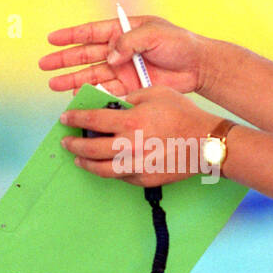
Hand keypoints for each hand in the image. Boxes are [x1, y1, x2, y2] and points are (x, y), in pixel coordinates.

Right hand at [43, 15, 209, 96]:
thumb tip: (108, 57)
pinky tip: (76, 97)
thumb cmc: (179, 44)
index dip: (70, 36)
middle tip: (44, 66)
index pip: (91, 32)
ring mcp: (124, 69)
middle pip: (86, 55)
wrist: (199, 66)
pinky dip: (91, 94)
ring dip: (73, 79)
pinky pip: (106, 90)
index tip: (51, 39)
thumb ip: (129, 43)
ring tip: (54, 85)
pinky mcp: (130, 86)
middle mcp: (120, 49)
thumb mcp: (154, 35)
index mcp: (124, 30)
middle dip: (64, 60)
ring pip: (92, 74)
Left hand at [58, 85, 221, 186]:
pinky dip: (108, 170)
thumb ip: (132, 96)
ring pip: (100, 169)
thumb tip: (114, 102)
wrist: (206, 143)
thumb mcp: (157, 93)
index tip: (65, 118)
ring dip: (85, 163)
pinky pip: (119, 176)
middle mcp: (129, 146)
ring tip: (78, 158)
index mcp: (130, 121)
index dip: (75, 118)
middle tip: (67, 141)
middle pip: (90, 147)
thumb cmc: (184, 115)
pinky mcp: (144, 179)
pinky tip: (105, 165)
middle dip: (74, 143)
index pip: (92, 119)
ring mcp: (136, 165)